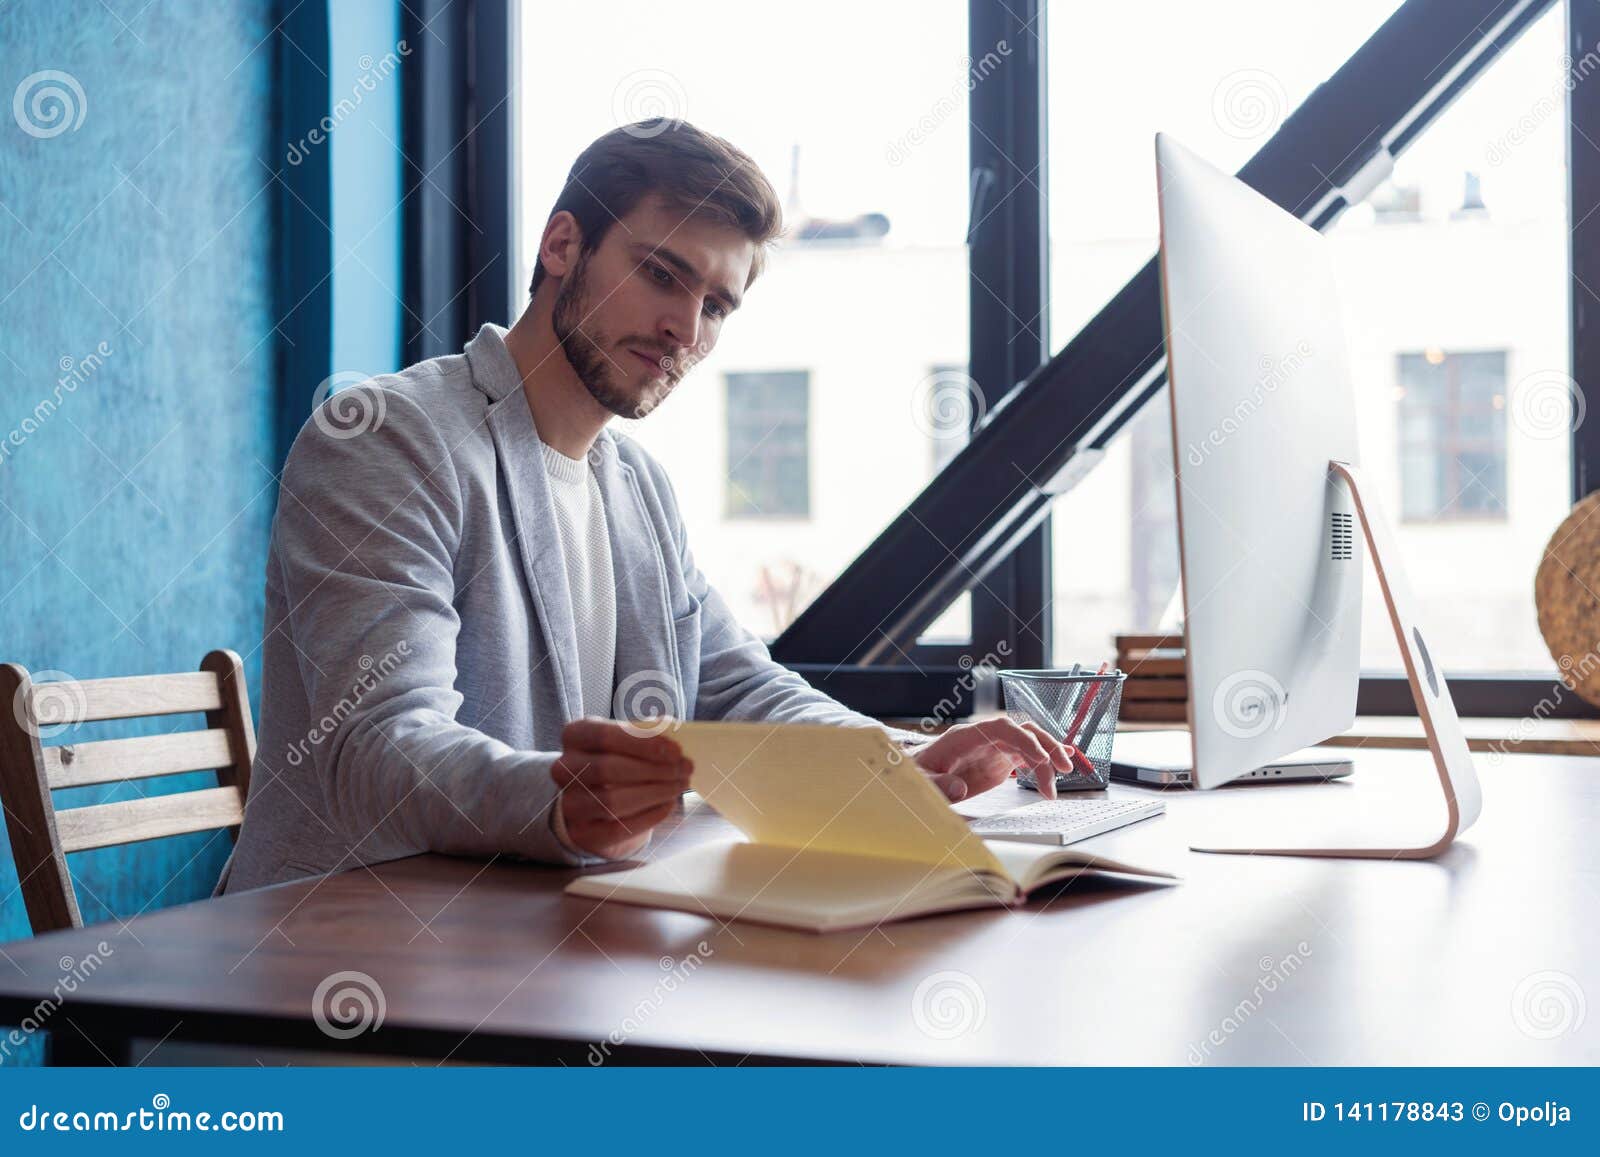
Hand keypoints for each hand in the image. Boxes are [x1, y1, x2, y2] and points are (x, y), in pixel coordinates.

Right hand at [552, 719, 691, 858]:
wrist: (597, 799)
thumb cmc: (619, 759)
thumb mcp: (628, 740)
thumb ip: (648, 736)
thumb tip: (673, 737)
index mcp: (575, 736)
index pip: (603, 736)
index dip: (642, 743)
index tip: (675, 750)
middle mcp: (564, 769)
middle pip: (608, 769)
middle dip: (654, 770)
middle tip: (685, 768)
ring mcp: (570, 804)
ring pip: (613, 801)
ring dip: (655, 793)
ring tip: (680, 785)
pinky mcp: (583, 833)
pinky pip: (619, 827)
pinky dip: (650, 815)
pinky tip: (668, 803)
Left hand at [912, 718, 1074, 802]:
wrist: (917, 771)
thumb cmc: (918, 771)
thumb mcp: (921, 780)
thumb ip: (939, 783)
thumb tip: (960, 788)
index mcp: (966, 736)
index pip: (1002, 727)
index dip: (1023, 739)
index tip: (1040, 759)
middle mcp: (985, 737)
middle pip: (1023, 730)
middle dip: (1046, 745)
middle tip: (1063, 768)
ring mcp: (995, 748)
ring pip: (1030, 743)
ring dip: (1048, 760)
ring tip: (1054, 789)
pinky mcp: (1000, 761)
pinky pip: (1027, 757)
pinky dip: (1043, 765)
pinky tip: (1059, 770)